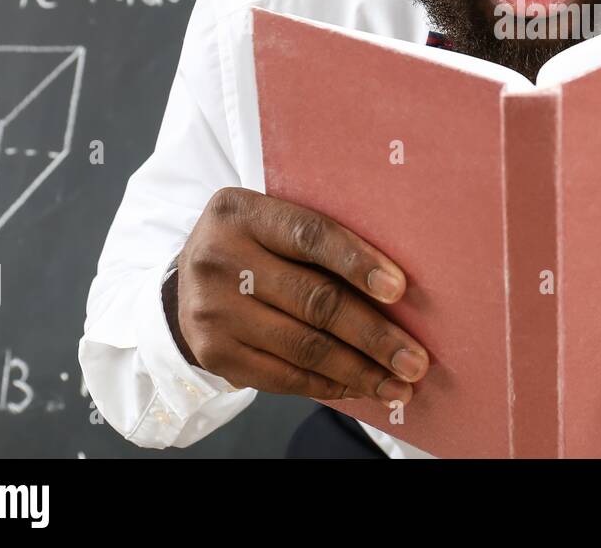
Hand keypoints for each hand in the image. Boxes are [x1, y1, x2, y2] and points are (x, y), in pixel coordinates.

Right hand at [167, 187, 429, 408]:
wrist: (186, 283)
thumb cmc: (254, 247)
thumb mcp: (272, 222)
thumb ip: (320, 239)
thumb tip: (398, 285)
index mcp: (242, 213)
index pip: (310, 236)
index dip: (357, 262)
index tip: (399, 290)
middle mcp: (221, 259)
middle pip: (313, 300)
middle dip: (373, 334)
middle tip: (414, 359)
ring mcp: (213, 310)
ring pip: (303, 346)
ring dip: (360, 370)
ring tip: (400, 384)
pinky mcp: (214, 353)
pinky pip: (283, 376)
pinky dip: (329, 384)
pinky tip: (360, 387)